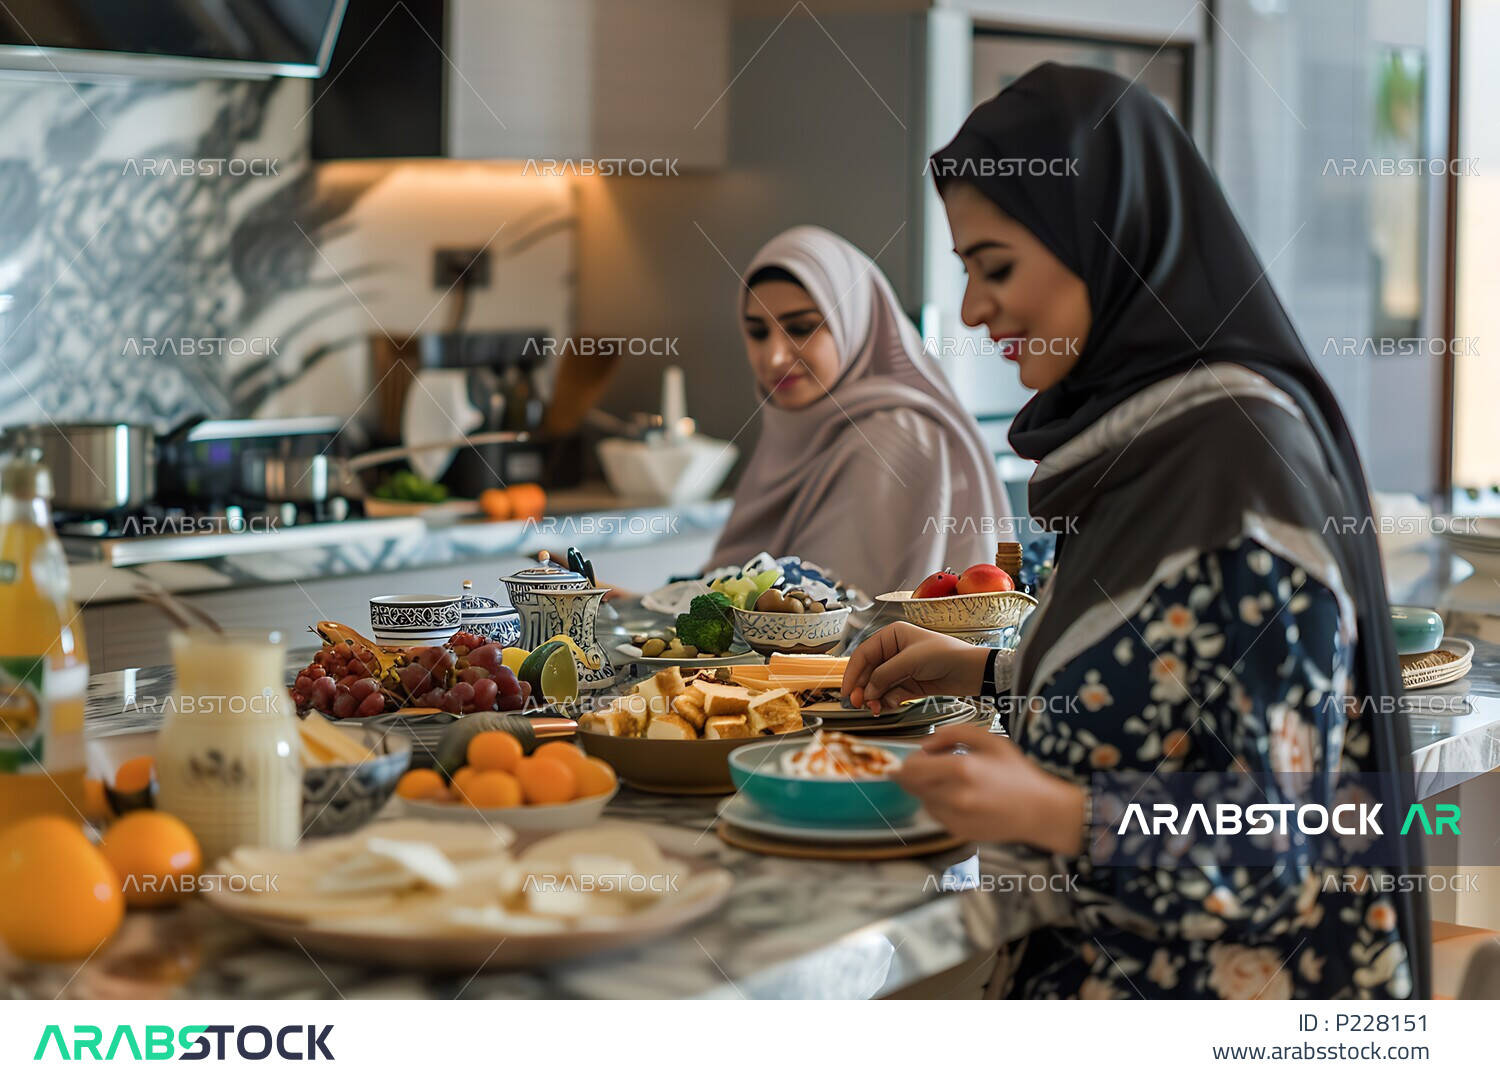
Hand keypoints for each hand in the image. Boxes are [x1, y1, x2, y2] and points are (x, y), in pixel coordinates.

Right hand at [841, 622, 989, 713]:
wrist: (971, 671)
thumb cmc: (944, 655)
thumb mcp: (910, 661)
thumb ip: (884, 675)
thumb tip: (866, 691)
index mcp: (891, 636)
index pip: (863, 654)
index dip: (852, 673)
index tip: (846, 691)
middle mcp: (893, 651)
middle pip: (868, 672)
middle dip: (862, 689)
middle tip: (858, 704)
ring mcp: (900, 668)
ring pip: (877, 686)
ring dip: (874, 698)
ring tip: (875, 708)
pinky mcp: (909, 684)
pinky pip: (890, 694)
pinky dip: (887, 702)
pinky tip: (888, 706)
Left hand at [896, 726, 1085, 853]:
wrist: (1040, 811)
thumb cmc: (1016, 772)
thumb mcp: (990, 740)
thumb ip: (953, 733)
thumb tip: (925, 744)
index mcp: (961, 768)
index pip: (911, 767)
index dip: (909, 760)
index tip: (920, 755)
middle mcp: (953, 795)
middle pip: (910, 784)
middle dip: (914, 772)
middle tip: (932, 765)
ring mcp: (954, 817)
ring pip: (921, 798)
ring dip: (928, 788)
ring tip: (955, 781)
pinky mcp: (956, 831)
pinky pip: (934, 813)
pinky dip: (940, 803)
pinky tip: (962, 797)